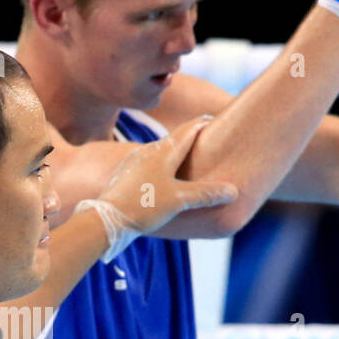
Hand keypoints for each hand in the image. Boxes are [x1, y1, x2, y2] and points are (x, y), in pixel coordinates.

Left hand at [98, 114, 236, 237]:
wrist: (106, 219)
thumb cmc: (144, 206)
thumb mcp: (179, 201)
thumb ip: (206, 194)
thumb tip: (233, 190)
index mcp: (164, 152)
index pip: (189, 129)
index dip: (204, 123)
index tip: (216, 118)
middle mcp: (148, 151)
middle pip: (175, 139)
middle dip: (191, 138)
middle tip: (206, 138)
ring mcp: (135, 161)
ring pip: (160, 152)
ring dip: (175, 153)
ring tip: (187, 160)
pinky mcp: (126, 174)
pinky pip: (149, 164)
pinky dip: (162, 166)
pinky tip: (162, 177)